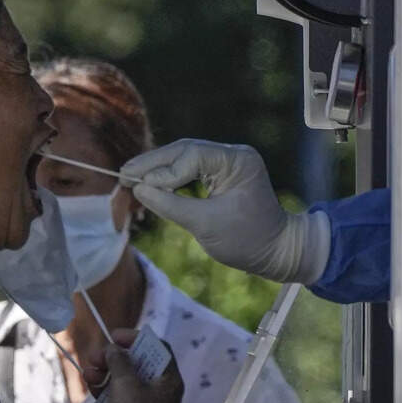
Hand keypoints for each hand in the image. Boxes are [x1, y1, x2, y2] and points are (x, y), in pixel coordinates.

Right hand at [82, 329, 183, 402]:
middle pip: (138, 364)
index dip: (136, 338)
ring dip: (106, 373)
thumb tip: (114, 348)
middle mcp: (163, 392)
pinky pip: (121, 397)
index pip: (158, 347)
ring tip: (89, 374)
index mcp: (170, 380)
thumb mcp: (125, 381)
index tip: (114, 336)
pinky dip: (107, 390)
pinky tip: (92, 388)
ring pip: (126, 380)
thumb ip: (119, 359)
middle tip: (95, 357)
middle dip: (113, 358)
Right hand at [120, 138, 329, 283]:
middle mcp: (233, 155)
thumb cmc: (248, 241)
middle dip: (153, 163)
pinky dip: (170, 176)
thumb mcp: (206, 225)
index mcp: (237, 161)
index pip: (190, 157)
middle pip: (184, 151)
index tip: (137, 186)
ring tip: (131, 177)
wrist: (278, 251)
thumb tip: (140, 189)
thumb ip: (170, 205)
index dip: (162, 172)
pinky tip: (151, 183)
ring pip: (184, 157)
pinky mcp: (222, 173)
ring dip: (158, 169)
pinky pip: (190, 168)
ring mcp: (228, 162)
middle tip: (124, 173)